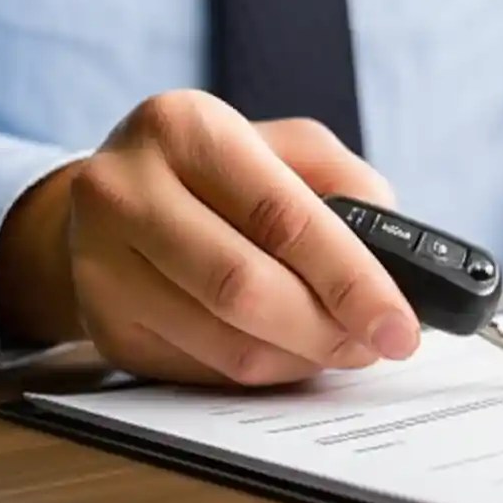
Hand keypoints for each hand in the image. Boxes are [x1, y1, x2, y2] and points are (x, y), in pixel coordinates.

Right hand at [0, 90, 418, 384]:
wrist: (111, 199)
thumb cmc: (216, 173)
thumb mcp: (285, 146)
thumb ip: (347, 184)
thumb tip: (393, 256)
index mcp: (185, 129)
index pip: (283, 219)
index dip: (352, 281)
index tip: (399, 326)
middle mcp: (127, 192)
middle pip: (245, 290)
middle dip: (329, 332)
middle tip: (377, 346)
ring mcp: (103, 265)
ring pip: (227, 345)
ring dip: (301, 359)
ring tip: (338, 346)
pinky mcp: (106, 326)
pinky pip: (205, 373)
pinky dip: (264, 371)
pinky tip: (287, 350)